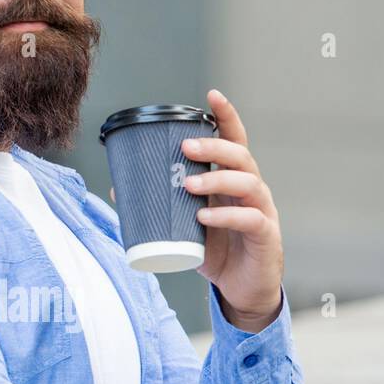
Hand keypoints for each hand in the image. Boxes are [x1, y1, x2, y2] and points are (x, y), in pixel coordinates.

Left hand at [181, 90, 283, 332]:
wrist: (242, 289)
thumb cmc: (217, 250)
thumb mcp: (185, 225)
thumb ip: (162, 205)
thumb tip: (118, 190)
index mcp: (232, 180)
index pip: (235, 140)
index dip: (226, 116)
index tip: (211, 95)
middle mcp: (251, 189)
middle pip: (241, 156)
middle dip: (214, 147)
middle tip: (185, 148)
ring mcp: (261, 210)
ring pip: (249, 183)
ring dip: (217, 180)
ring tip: (188, 186)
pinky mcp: (265, 235)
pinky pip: (250, 219)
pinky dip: (227, 215)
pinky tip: (204, 216)